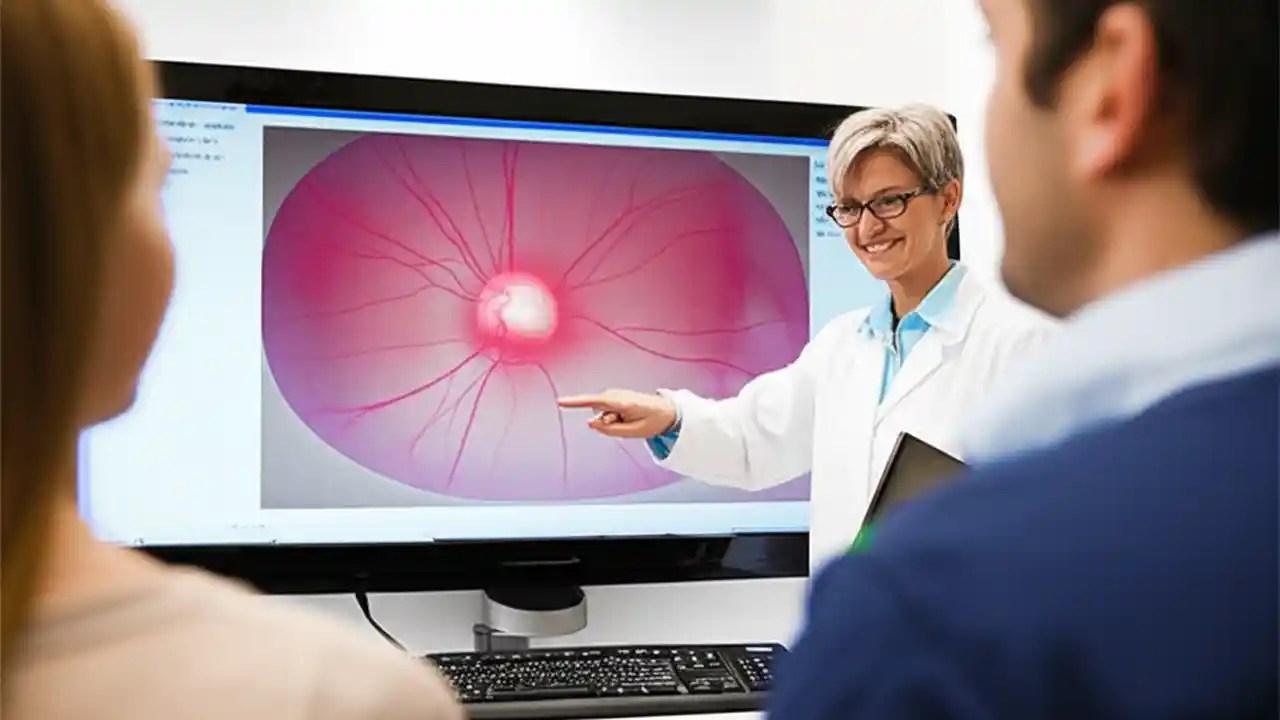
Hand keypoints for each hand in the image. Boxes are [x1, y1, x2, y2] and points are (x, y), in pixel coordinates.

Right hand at [556, 389, 677, 438]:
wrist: (667, 411)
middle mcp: (616, 395)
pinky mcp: (615, 397)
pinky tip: (629, 417)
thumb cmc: (652, 421)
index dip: (575, 402)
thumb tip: (590, 423)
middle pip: (599, 413)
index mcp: (622, 402)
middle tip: (629, 424)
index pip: (594, 402)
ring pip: (602, 413)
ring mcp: (615, 395)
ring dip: (612, 421)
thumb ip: (610, 429)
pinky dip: (614, 418)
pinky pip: (606, 412)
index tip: (560, 402)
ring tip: (631, 421)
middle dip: (607, 423)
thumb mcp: (633, 432)